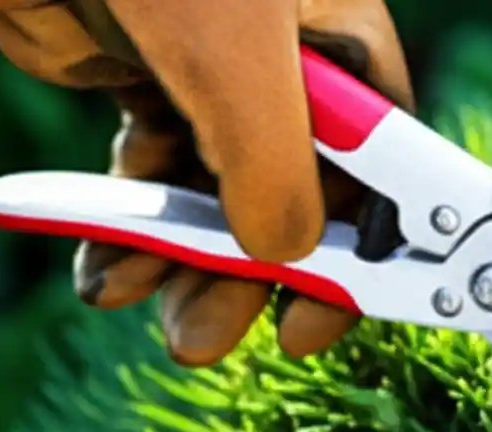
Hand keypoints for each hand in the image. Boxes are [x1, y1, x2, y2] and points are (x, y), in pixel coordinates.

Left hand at [0, 0, 413, 363]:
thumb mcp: (236, 59)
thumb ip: (278, 167)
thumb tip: (283, 254)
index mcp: (342, 37)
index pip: (385, 161)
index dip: (363, 247)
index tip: (321, 315)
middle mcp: (288, 65)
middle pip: (296, 195)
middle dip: (249, 276)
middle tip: (207, 334)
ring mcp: (215, 78)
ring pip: (220, 198)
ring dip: (186, 269)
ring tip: (151, 313)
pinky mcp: (151, 86)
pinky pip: (155, 180)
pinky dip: (133, 232)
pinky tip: (106, 270)